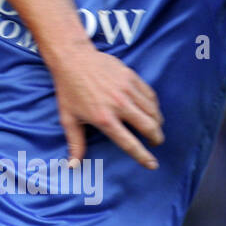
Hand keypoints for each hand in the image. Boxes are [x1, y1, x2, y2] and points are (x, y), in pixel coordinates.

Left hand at [50, 46, 163, 168]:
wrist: (72, 59)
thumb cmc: (68, 91)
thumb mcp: (68, 119)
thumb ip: (75, 144)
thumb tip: (73, 166)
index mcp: (103, 119)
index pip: (129, 143)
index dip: (143, 156)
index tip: (152, 165)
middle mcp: (119, 105)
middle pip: (149, 127)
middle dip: (156, 139)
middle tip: (154, 142)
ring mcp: (127, 90)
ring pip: (153, 112)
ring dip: (157, 123)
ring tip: (154, 128)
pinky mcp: (131, 77)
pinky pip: (151, 96)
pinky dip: (154, 106)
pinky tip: (151, 110)